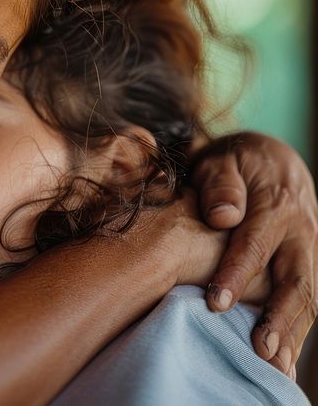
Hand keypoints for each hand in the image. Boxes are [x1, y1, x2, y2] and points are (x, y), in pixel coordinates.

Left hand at [190, 131, 316, 375]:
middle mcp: (301, 232)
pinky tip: (284, 359)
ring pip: (308, 295)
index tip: (216, 303)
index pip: (255, 244)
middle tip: (260, 349)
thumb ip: (220, 185)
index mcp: (277, 205)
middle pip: (295, 279)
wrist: (270, 157)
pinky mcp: (309, 263)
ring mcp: (310, 250)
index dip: (236, 274)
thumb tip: (223, 216)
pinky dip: (298, 329)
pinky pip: (308, 299)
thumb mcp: (222, 161)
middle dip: (279, 317)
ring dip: (293, 332)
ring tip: (275, 366)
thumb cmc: (235, 162)